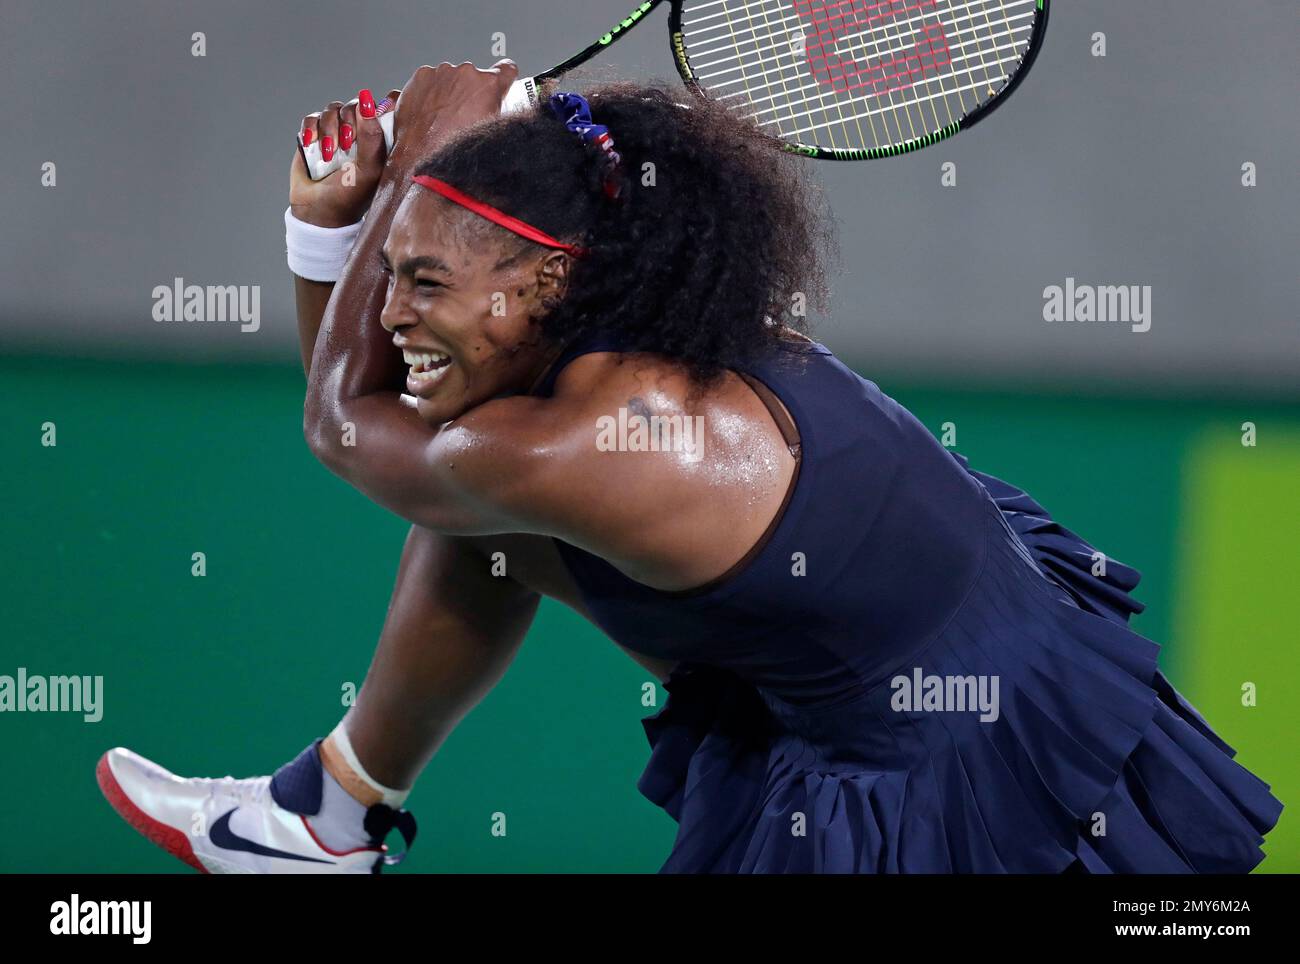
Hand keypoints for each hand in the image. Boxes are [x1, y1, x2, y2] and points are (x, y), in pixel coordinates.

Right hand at [289, 89, 397, 227]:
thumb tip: (368, 101)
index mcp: (382, 141)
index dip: (384, 103)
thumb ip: (372, 136)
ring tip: (329, 154)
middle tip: (347, 146)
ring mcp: (338, 132)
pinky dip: (311, 129)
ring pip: (334, 109)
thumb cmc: (351, 195)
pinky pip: (313, 117)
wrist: (318, 210)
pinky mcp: (316, 135)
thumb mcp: (369, 169)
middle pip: (357, 105)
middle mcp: (361, 133)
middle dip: (349, 122)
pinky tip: (312, 145)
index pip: (389, 108)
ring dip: (329, 130)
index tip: (376, 113)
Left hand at [381, 60, 518, 183]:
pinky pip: (430, 79)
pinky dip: (430, 91)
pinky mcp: (421, 77)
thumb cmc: (453, 151)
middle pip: (474, 76)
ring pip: (451, 77)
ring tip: (444, 117)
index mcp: (489, 84)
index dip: (504, 78)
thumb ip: (497, 113)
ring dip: (449, 91)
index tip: (501, 81)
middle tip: (464, 115)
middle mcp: (465, 73)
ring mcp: (441, 73)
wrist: (422, 158)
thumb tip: (497, 111)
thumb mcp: (491, 134)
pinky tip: (430, 112)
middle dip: (471, 92)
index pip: (506, 69)